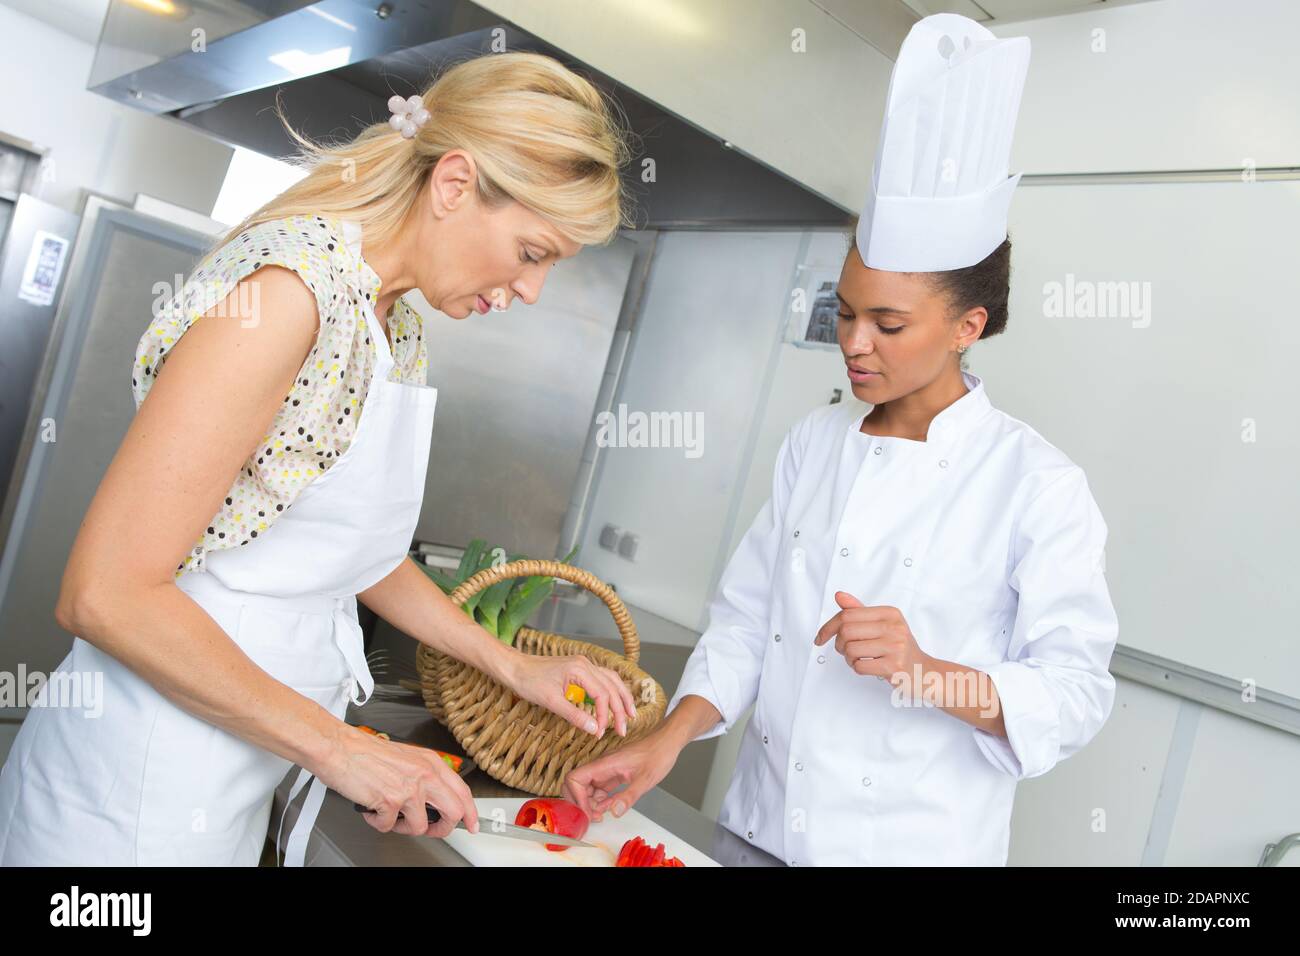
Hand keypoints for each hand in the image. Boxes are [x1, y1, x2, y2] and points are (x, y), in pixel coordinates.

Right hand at [316, 725, 478, 837]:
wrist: (339, 747)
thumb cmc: (366, 752)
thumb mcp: (406, 758)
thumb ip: (423, 776)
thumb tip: (435, 799)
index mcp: (430, 763)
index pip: (462, 791)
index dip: (470, 812)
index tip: (472, 824)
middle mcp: (424, 774)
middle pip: (453, 812)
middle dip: (442, 829)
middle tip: (431, 830)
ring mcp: (409, 788)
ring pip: (419, 826)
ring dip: (401, 827)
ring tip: (389, 814)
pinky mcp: (390, 800)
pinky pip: (389, 827)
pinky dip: (378, 822)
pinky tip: (372, 808)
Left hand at [505, 653, 637, 738]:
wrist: (514, 667)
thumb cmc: (528, 681)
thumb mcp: (551, 702)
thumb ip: (575, 715)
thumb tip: (594, 729)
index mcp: (579, 669)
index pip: (602, 694)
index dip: (604, 715)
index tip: (601, 732)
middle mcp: (585, 664)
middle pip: (612, 686)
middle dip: (619, 709)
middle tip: (623, 729)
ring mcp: (583, 665)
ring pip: (612, 680)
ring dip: (621, 698)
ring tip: (629, 714)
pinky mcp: (579, 669)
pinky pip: (603, 678)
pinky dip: (611, 691)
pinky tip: (614, 701)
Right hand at [563, 731, 679, 821]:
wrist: (667, 742)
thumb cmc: (658, 754)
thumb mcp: (646, 779)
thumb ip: (629, 796)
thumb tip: (614, 812)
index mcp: (605, 764)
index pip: (575, 778)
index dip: (576, 798)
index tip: (588, 813)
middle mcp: (603, 766)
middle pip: (578, 785)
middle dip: (580, 803)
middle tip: (593, 817)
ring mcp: (608, 770)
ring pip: (588, 788)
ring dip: (590, 804)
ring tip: (601, 816)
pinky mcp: (615, 774)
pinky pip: (600, 788)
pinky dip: (600, 800)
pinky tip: (609, 807)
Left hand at [814, 591, 932, 687]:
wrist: (924, 671)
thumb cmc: (898, 647)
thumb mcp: (882, 624)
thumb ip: (859, 611)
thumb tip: (839, 596)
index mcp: (890, 613)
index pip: (847, 614)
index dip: (828, 627)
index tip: (820, 638)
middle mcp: (894, 627)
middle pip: (846, 631)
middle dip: (838, 644)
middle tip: (844, 650)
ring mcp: (896, 646)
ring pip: (850, 649)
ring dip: (848, 658)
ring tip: (859, 659)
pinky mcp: (894, 666)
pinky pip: (859, 666)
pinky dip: (857, 668)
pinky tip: (868, 666)